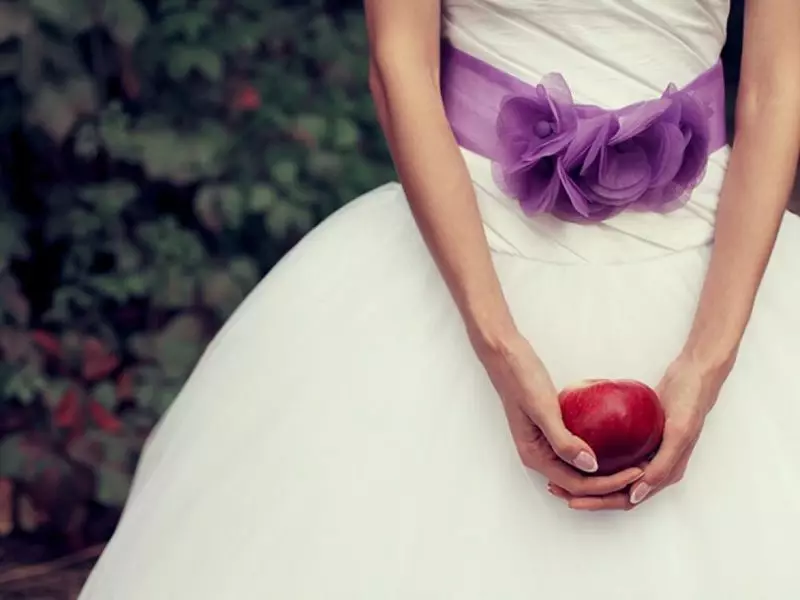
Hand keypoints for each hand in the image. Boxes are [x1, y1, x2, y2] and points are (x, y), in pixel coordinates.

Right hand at [475, 331, 644, 498]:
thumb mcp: (542, 408)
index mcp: (535, 456)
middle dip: (610, 485)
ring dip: (605, 473)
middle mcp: (539, 456)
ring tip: (633, 464)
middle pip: (579, 484)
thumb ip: (563, 440)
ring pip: (579, 470)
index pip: (577, 484)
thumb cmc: (521, 378)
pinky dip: (596, 455)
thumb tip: (590, 465)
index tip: (636, 471)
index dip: (608, 484)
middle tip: (642, 471)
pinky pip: (577, 451)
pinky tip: (615, 446)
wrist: (506, 356)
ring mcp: (544, 444)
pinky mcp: (551, 431)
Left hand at [548, 355, 728, 510]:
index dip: (598, 502)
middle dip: (586, 492)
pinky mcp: (638, 438)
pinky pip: (613, 451)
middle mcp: (654, 468)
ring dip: (587, 476)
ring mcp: (645, 452)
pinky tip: (574, 446)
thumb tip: (635, 495)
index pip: (625, 499)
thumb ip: (661, 467)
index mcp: (664, 475)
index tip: (572, 499)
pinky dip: (595, 455)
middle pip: (614, 489)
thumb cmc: (689, 405)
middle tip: (557, 487)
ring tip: (560, 471)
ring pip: (611, 472)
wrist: (693, 376)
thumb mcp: (677, 435)